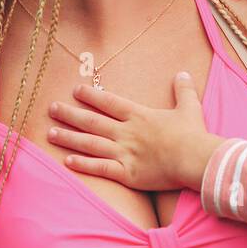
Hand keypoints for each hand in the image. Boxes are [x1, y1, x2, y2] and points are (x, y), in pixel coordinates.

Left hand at [46, 72, 222, 191]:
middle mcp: (127, 133)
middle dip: (70, 114)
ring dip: (69, 138)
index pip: (109, 102)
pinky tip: (67, 161)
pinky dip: (83, 165)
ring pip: (90, 144)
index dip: (91, 95)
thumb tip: (182, 73)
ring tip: (51, 133)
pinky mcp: (127, 174)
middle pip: (92, 121)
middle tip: (51, 108)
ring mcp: (125, 153)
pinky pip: (100, 168)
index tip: (75, 90)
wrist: (195, 159)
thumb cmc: (193, 134)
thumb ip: (184, 90)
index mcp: (139, 116)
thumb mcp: (190, 107)